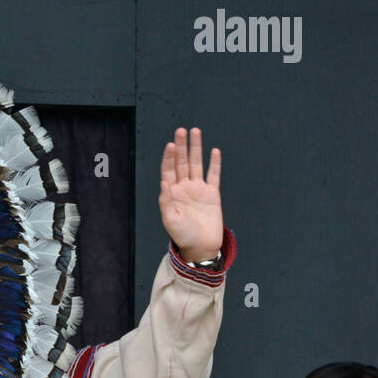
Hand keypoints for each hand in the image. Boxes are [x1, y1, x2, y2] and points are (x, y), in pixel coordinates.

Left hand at [158, 127, 222, 262]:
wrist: (201, 247)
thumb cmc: (183, 237)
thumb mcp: (170, 221)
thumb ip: (166, 201)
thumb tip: (164, 182)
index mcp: (172, 194)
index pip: (169, 170)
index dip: (169, 157)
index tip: (171, 145)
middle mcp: (184, 188)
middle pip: (182, 163)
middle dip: (182, 146)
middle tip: (181, 130)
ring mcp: (198, 190)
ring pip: (197, 164)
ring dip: (196, 148)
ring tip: (195, 132)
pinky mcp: (212, 194)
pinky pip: (213, 175)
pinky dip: (214, 163)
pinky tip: (213, 151)